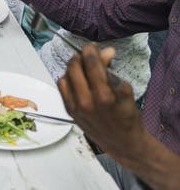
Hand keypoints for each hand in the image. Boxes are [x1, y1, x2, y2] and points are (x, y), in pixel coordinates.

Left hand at [57, 43, 143, 158]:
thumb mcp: (125, 91)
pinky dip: (68, 79)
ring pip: (65, 75)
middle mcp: (85, 101)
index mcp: (103, 96)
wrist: (122, 143)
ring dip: (73, 67)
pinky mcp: (69, 111)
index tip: (93, 46)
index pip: (91, 63)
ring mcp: (74, 107)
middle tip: (88, 54)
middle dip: (80, 56)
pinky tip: (77, 78)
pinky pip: (62, 87)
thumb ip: (111, 70)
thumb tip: (106, 51)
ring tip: (83, 66)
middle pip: (74, 66)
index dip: (90, 50)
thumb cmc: (127, 116)